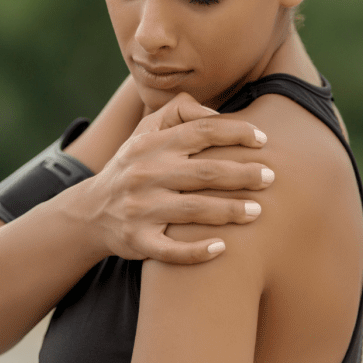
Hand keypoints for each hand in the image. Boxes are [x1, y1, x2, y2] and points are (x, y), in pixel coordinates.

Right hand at [80, 91, 271, 263]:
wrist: (91, 212)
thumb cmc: (133, 167)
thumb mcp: (145, 131)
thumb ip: (178, 111)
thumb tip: (217, 113)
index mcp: (153, 145)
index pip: (201, 131)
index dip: (236, 132)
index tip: (263, 140)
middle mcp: (146, 174)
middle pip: (205, 172)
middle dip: (243, 174)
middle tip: (271, 178)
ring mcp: (141, 209)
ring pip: (194, 211)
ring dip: (230, 211)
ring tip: (258, 211)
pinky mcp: (138, 240)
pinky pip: (171, 250)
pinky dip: (197, 251)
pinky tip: (222, 249)